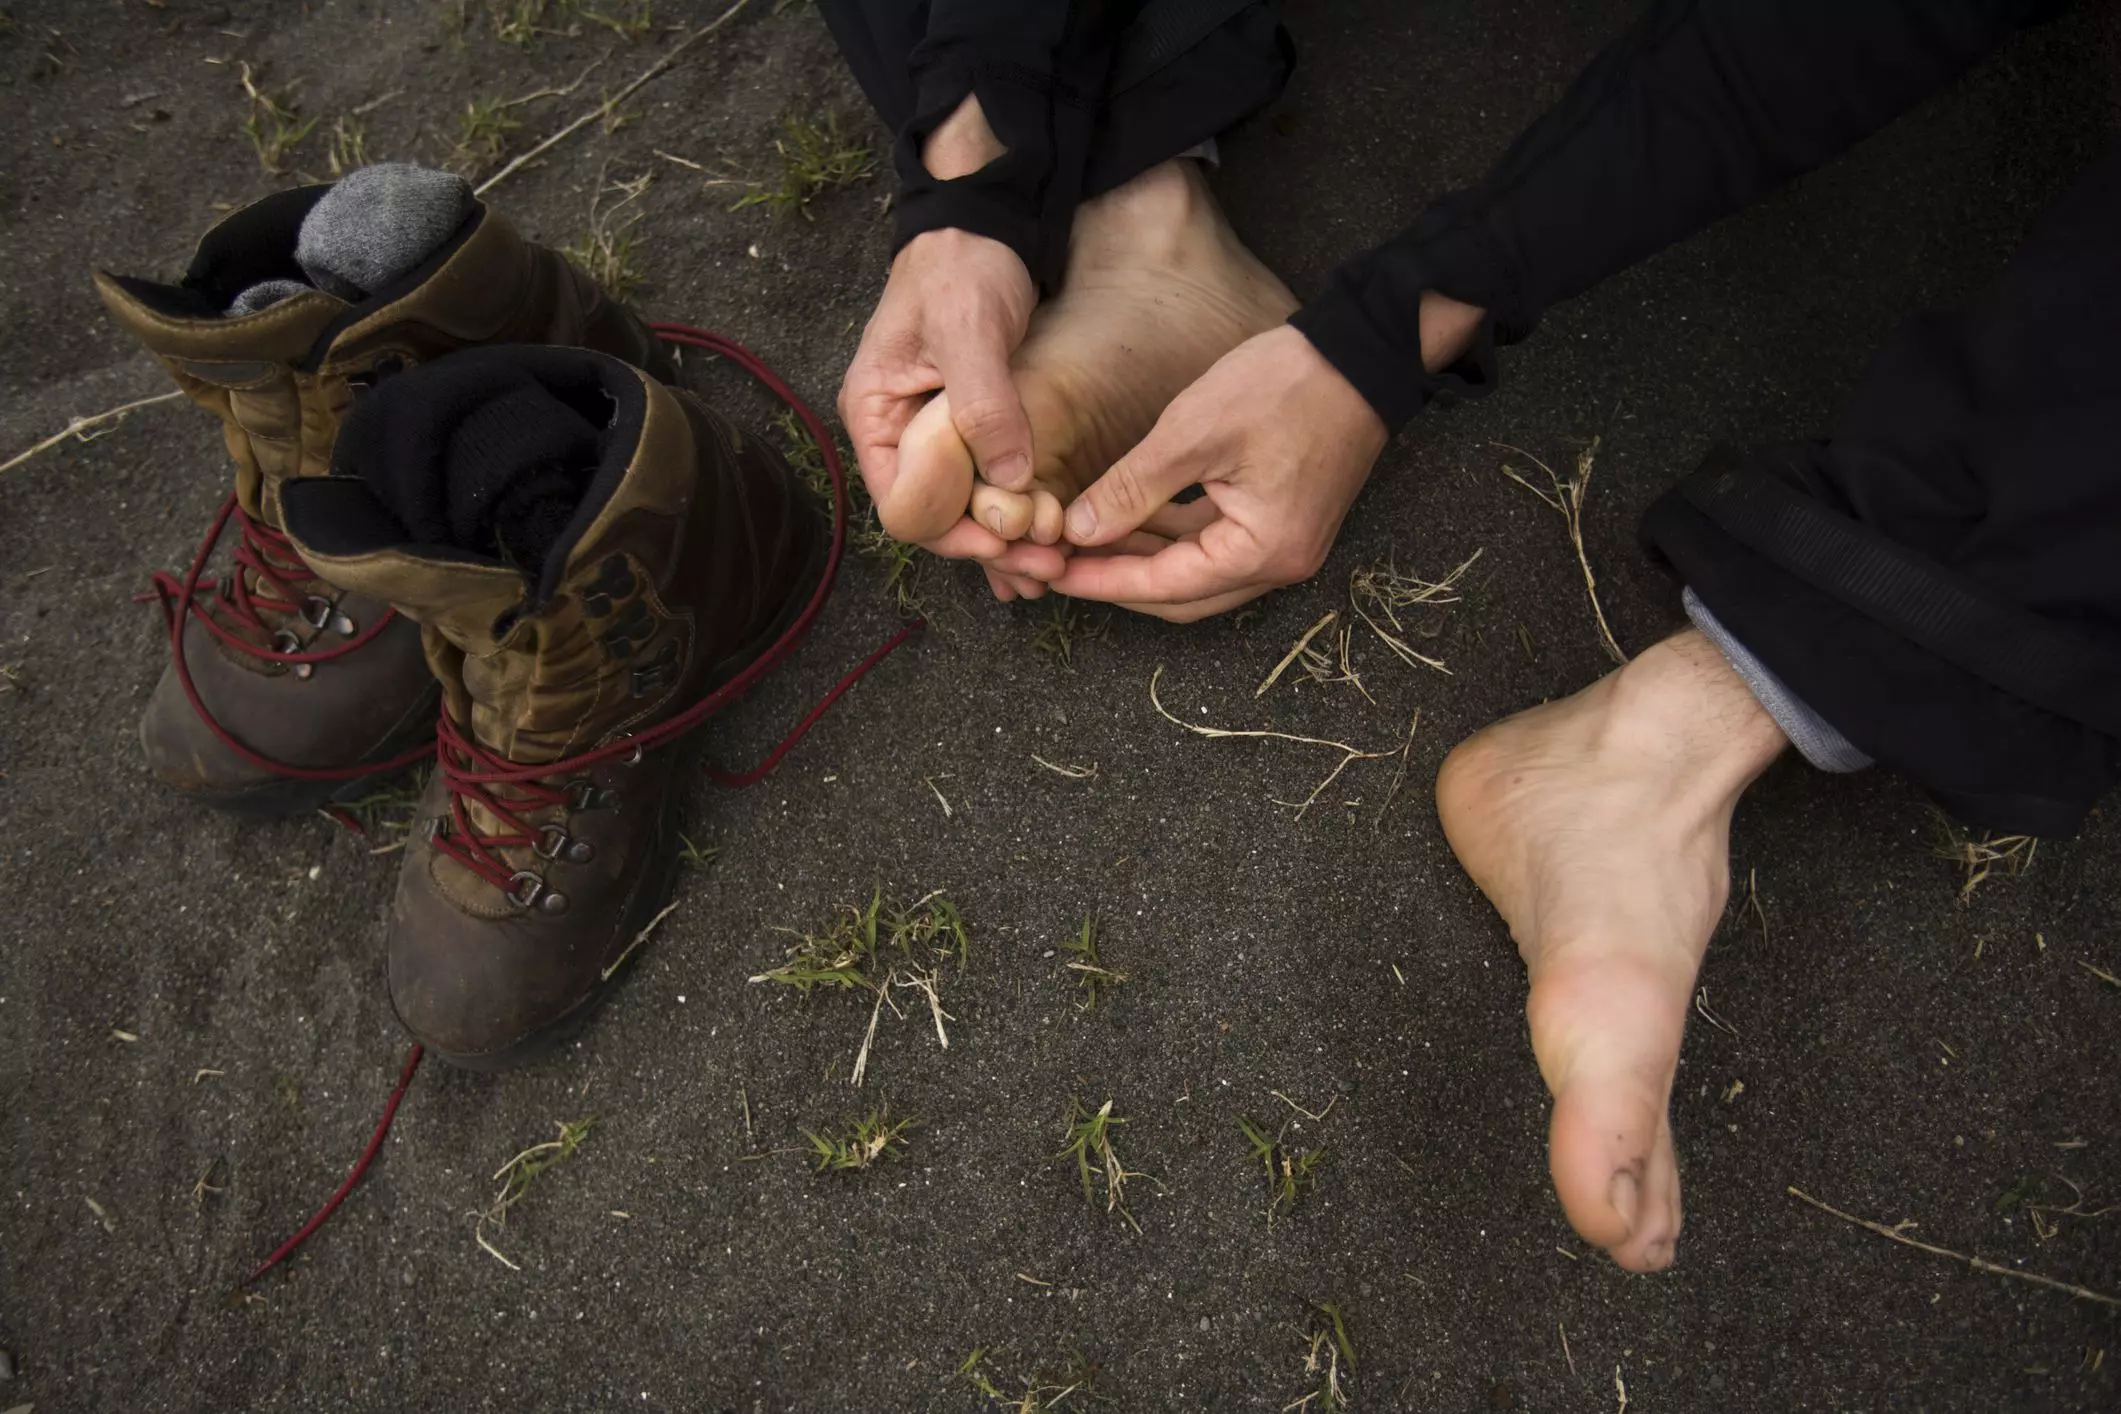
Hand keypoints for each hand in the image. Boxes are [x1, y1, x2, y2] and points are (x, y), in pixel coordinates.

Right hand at [837, 92, 1057, 569]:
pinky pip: (989, 485)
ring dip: (1008, 538)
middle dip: (989, 546)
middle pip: (936, 518)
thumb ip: (982, 404)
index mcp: (876, 415)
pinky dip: (1017, 512)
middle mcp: (900, 435)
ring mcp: (936, 434)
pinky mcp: (973, 428)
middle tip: (1047, 568)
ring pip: (965, 509)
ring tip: (1056, 563)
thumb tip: (1007, 479)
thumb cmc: (962, 265)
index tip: (1006, 542)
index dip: (953, 533)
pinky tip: (1052, 536)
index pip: (903, 506)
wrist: (986, 221)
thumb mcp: (968, 329)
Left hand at [1047, 325, 1388, 620]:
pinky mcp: (1282, 520)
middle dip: (1119, 579)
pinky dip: (1172, 536)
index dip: (1103, 581)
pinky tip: (1129, 518)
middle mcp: (1279, 563)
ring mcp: (1285, 544)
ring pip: (1196, 571)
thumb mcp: (1193, 434)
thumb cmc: (1284, 386)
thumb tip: (1078, 532)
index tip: (1051, 572)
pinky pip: (1215, 544)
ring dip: (1143, 558)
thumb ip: (1132, 489)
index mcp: (1263, 551)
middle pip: (1182, 594)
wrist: (1361, 350)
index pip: (1165, 586)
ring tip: (1084, 539)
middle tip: (1060, 562)